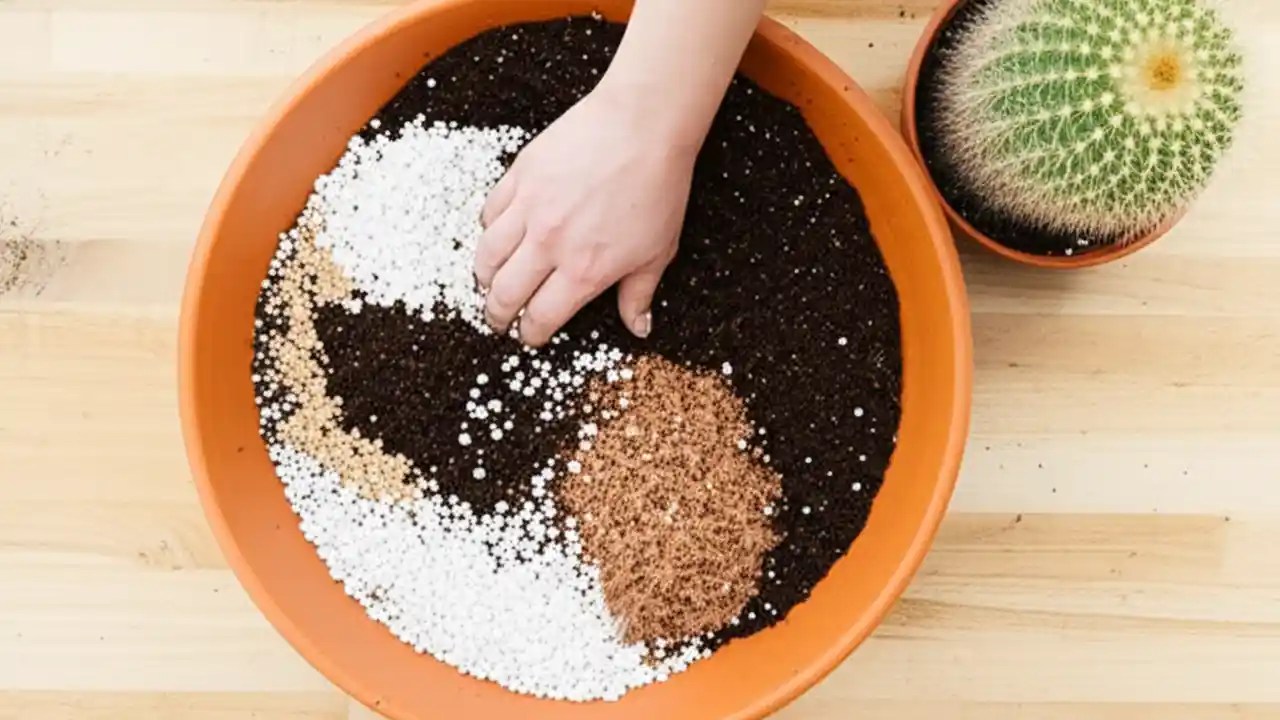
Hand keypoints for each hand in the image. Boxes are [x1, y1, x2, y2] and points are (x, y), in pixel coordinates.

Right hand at [474, 84, 695, 346]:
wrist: (644, 126)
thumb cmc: (658, 187)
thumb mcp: (658, 251)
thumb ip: (639, 294)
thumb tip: (638, 327)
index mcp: (584, 271)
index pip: (541, 317)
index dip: (531, 334)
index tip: (529, 336)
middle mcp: (549, 245)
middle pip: (505, 294)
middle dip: (498, 315)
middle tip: (499, 319)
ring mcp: (530, 209)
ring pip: (488, 257)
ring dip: (485, 278)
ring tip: (489, 283)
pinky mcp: (520, 176)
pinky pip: (489, 213)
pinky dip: (488, 231)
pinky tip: (495, 236)